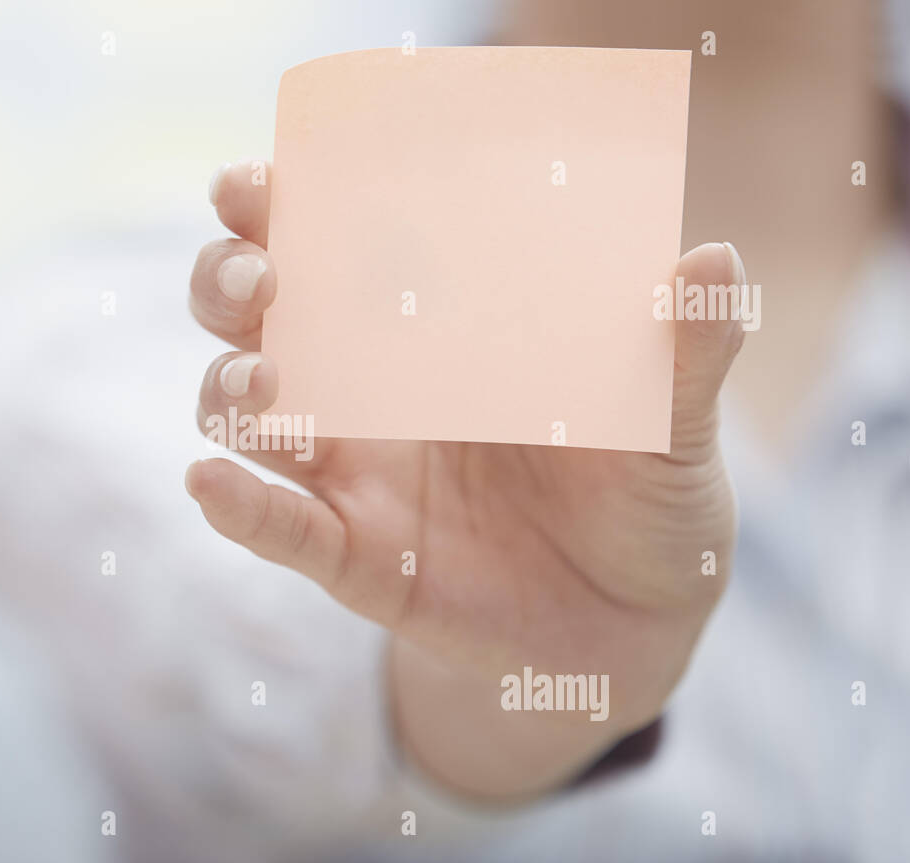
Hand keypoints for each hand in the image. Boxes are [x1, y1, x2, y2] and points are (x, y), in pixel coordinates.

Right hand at [186, 160, 745, 799]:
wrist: (636, 618)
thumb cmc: (643, 492)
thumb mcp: (671, 421)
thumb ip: (684, 353)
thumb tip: (713, 263)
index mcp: (433, 337)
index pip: (331, 253)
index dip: (277, 212)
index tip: (256, 183)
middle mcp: (373, 395)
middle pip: (256, 321)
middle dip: (227, 284)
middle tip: (256, 275)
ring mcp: (354, 477)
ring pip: (248, 418)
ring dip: (230, 391)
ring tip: (261, 382)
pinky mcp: (356, 559)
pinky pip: (282, 531)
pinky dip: (240, 508)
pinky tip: (209, 484)